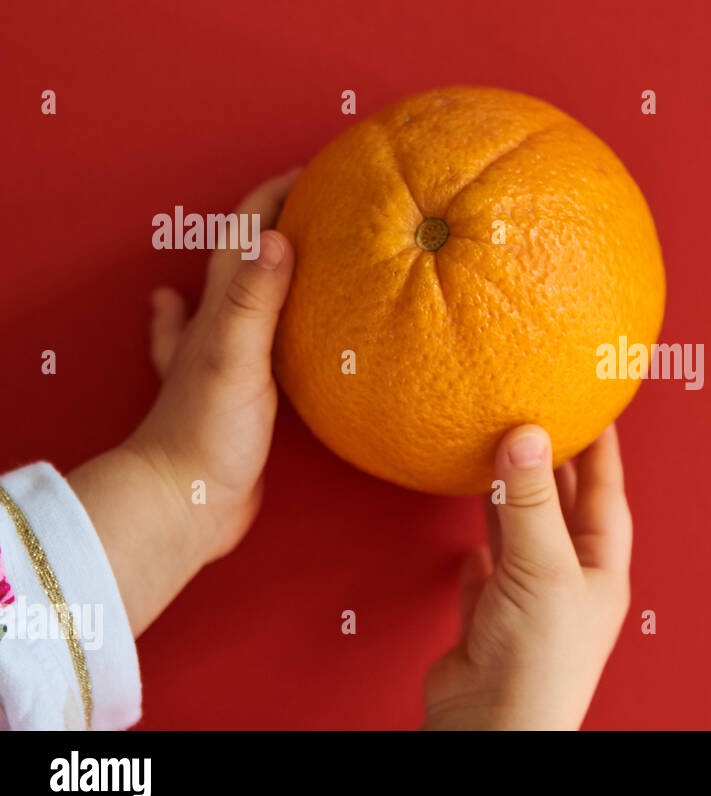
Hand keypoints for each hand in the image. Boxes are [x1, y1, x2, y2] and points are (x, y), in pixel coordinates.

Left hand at [68, 169, 299, 634]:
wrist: (183, 501)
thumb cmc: (207, 430)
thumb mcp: (236, 357)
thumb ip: (255, 299)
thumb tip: (277, 236)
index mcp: (219, 310)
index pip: (245, 233)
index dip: (274, 197)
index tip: (316, 173)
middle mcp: (216, 326)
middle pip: (244, 256)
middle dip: (274, 223)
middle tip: (320, 205)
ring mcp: (224, 360)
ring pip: (243, 297)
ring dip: (264, 267)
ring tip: (296, 247)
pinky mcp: (239, 394)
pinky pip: (250, 346)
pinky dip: (254, 326)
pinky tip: (248, 326)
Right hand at [422, 425, 632, 729]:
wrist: (493, 730)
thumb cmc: (537, 662)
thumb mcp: (541, 568)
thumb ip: (530, 502)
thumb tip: (527, 434)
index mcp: (599, 571)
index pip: (605, 494)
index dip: (601, 449)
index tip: (594, 407)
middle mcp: (568, 585)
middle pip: (563, 511)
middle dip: (553, 467)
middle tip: (539, 419)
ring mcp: (528, 606)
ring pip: (522, 539)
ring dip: (511, 500)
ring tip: (499, 455)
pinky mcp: (489, 626)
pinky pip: (487, 578)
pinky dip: (481, 553)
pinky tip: (474, 537)